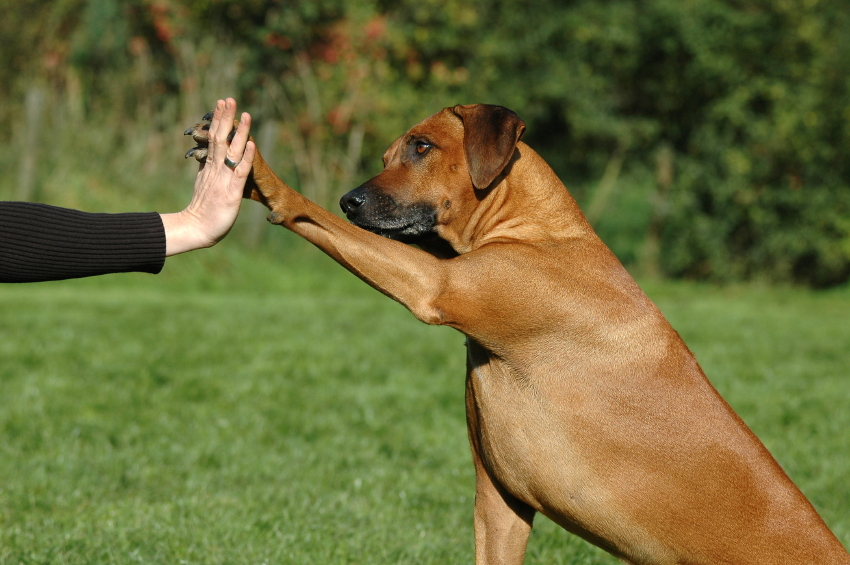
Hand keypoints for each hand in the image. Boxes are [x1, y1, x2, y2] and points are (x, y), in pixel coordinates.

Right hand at [161, 98, 255, 255]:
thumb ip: (204, 169)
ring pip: (231, 150)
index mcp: (210, 167)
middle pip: (220, 138)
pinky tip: (251, 143)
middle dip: (225, 118)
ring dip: (238, 131)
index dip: (218, 120)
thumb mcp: (202, 184)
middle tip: (229, 98)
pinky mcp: (231, 192)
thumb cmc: (202, 210)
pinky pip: (240, 171)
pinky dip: (246, 157)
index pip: (214, 138)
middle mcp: (216, 169)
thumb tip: (203, 156)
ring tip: (244, 113)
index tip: (221, 103)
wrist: (197, 229)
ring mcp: (224, 179)